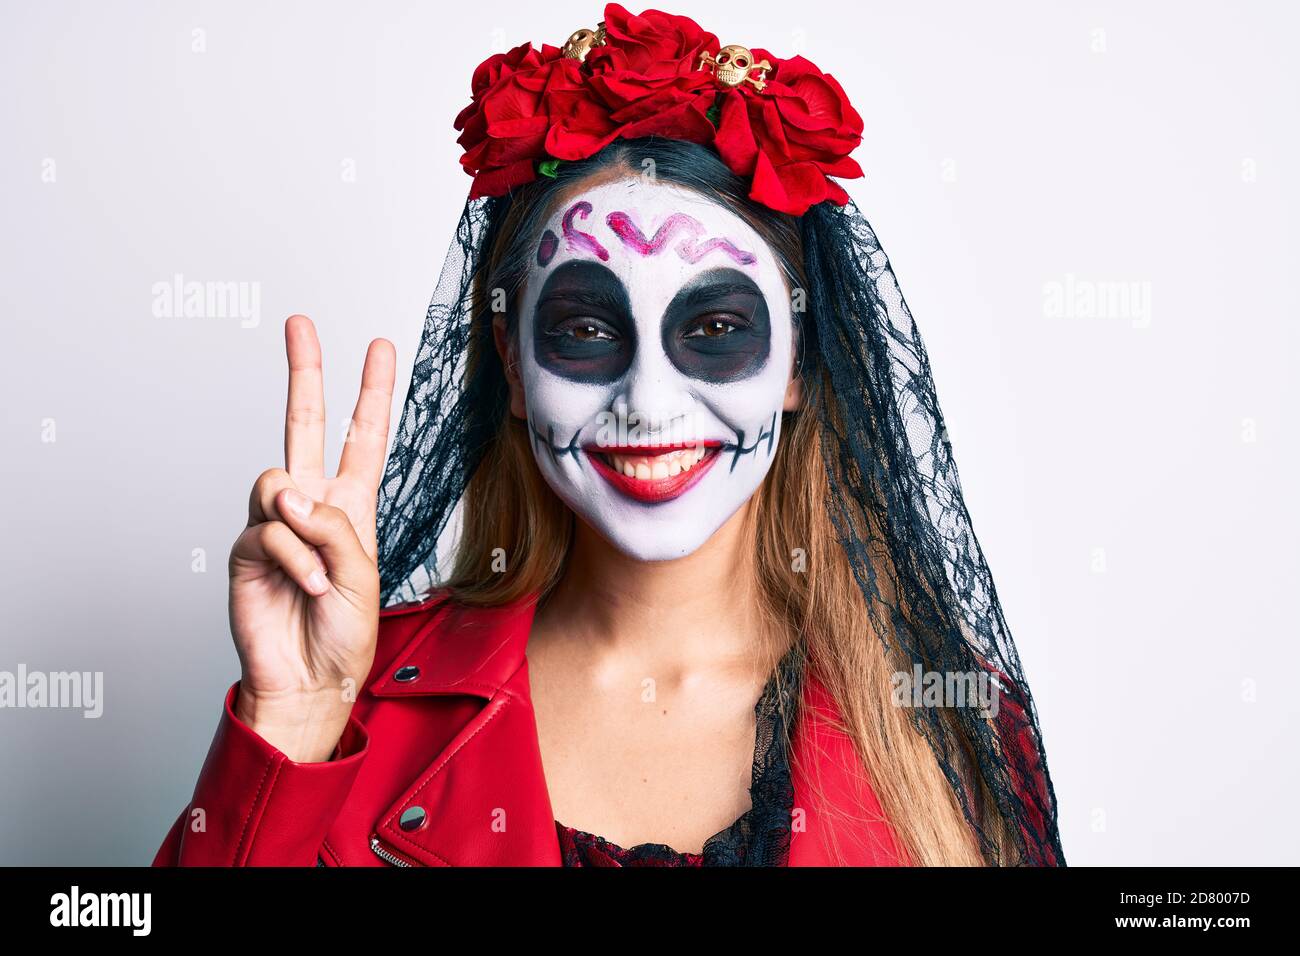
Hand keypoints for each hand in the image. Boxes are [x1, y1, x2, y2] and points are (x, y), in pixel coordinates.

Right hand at [228, 315, 395, 761]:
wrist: (310, 679)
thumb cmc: (345, 632)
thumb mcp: (363, 575)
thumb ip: (333, 527)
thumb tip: (289, 494)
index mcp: (352, 505)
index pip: (362, 436)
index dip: (372, 392)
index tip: (380, 347)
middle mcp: (313, 505)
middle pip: (304, 423)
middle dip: (306, 372)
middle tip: (301, 323)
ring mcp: (276, 524)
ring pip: (277, 481)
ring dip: (303, 525)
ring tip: (318, 569)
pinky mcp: (246, 549)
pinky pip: (266, 531)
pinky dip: (291, 559)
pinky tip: (304, 584)